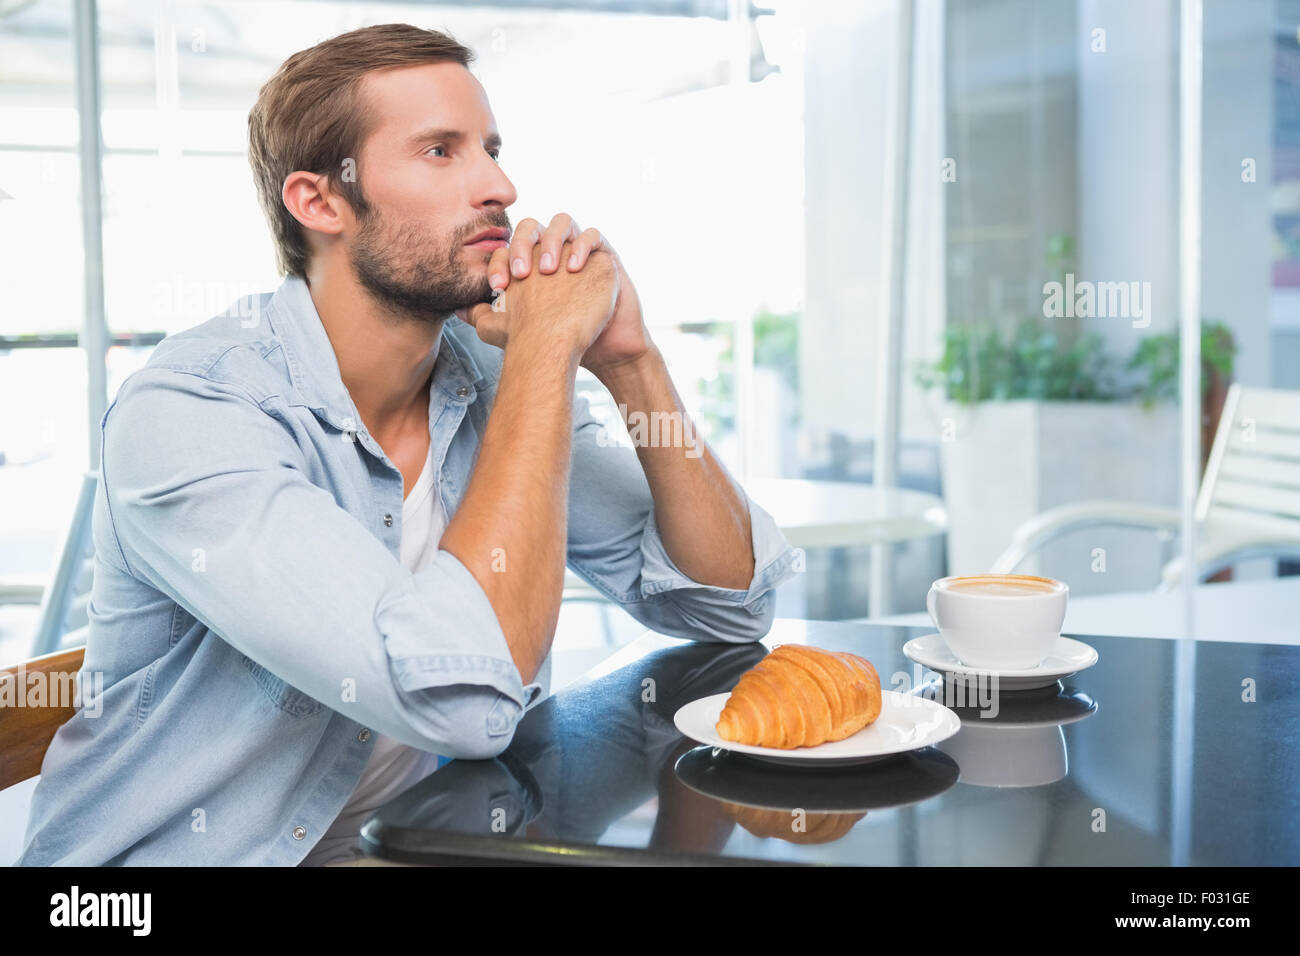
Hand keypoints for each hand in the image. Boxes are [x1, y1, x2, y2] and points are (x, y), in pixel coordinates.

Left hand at [457, 238, 618, 361]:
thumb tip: (458, 310)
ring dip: (552, 242)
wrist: (600, 347)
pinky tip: (573, 269)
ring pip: (562, 223)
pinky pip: (593, 235)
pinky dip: (581, 247)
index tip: (497, 286)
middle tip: (522, 273)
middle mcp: (552, 250)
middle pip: (532, 227)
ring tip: (548, 269)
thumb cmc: (561, 338)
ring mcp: (577, 249)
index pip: (509, 247)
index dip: (499, 262)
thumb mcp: (515, 330)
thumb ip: (485, 318)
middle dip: (524, 245)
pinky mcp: (603, 254)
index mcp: (530, 262)